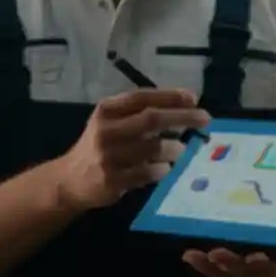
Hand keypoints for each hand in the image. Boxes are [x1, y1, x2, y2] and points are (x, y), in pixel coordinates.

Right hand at [54, 89, 209, 210]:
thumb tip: (183, 108)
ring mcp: (109, 156)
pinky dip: (163, 169)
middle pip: (152, 119)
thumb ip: (137, 113)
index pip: (142, 97)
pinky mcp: (113, 180)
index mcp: (106, 110)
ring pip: (154, 148)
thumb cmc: (98, 146)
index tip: (193, 98)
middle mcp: (106, 130)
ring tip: (180, 150)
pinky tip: (164, 168)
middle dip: (182, 117)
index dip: (170, 96)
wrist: (70, 180)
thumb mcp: (110, 122)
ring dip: (175, 148)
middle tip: (205, 118)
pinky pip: (149, 172)